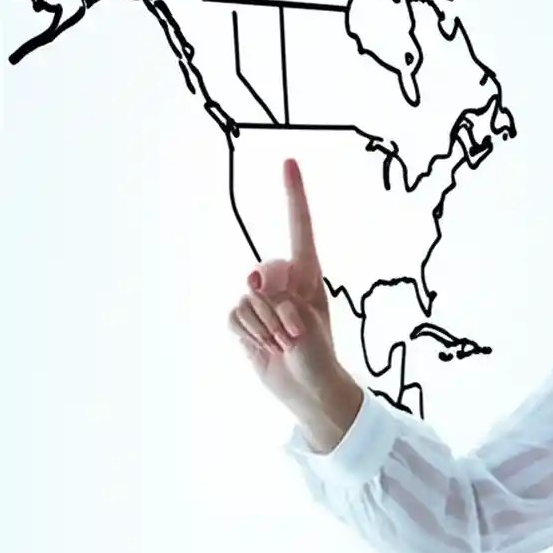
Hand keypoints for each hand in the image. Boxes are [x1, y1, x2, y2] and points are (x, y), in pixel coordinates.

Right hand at [228, 159, 360, 431]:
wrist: (307, 391)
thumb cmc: (319, 357)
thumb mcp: (307, 325)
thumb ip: (282, 298)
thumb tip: (254, 282)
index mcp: (309, 274)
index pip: (299, 227)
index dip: (293, 195)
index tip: (289, 161)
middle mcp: (285, 281)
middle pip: (265, 269)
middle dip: (275, 303)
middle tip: (292, 332)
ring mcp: (263, 300)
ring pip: (247, 298)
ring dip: (264, 326)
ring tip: (282, 343)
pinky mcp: (244, 319)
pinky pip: (233, 315)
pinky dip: (248, 334)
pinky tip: (263, 346)